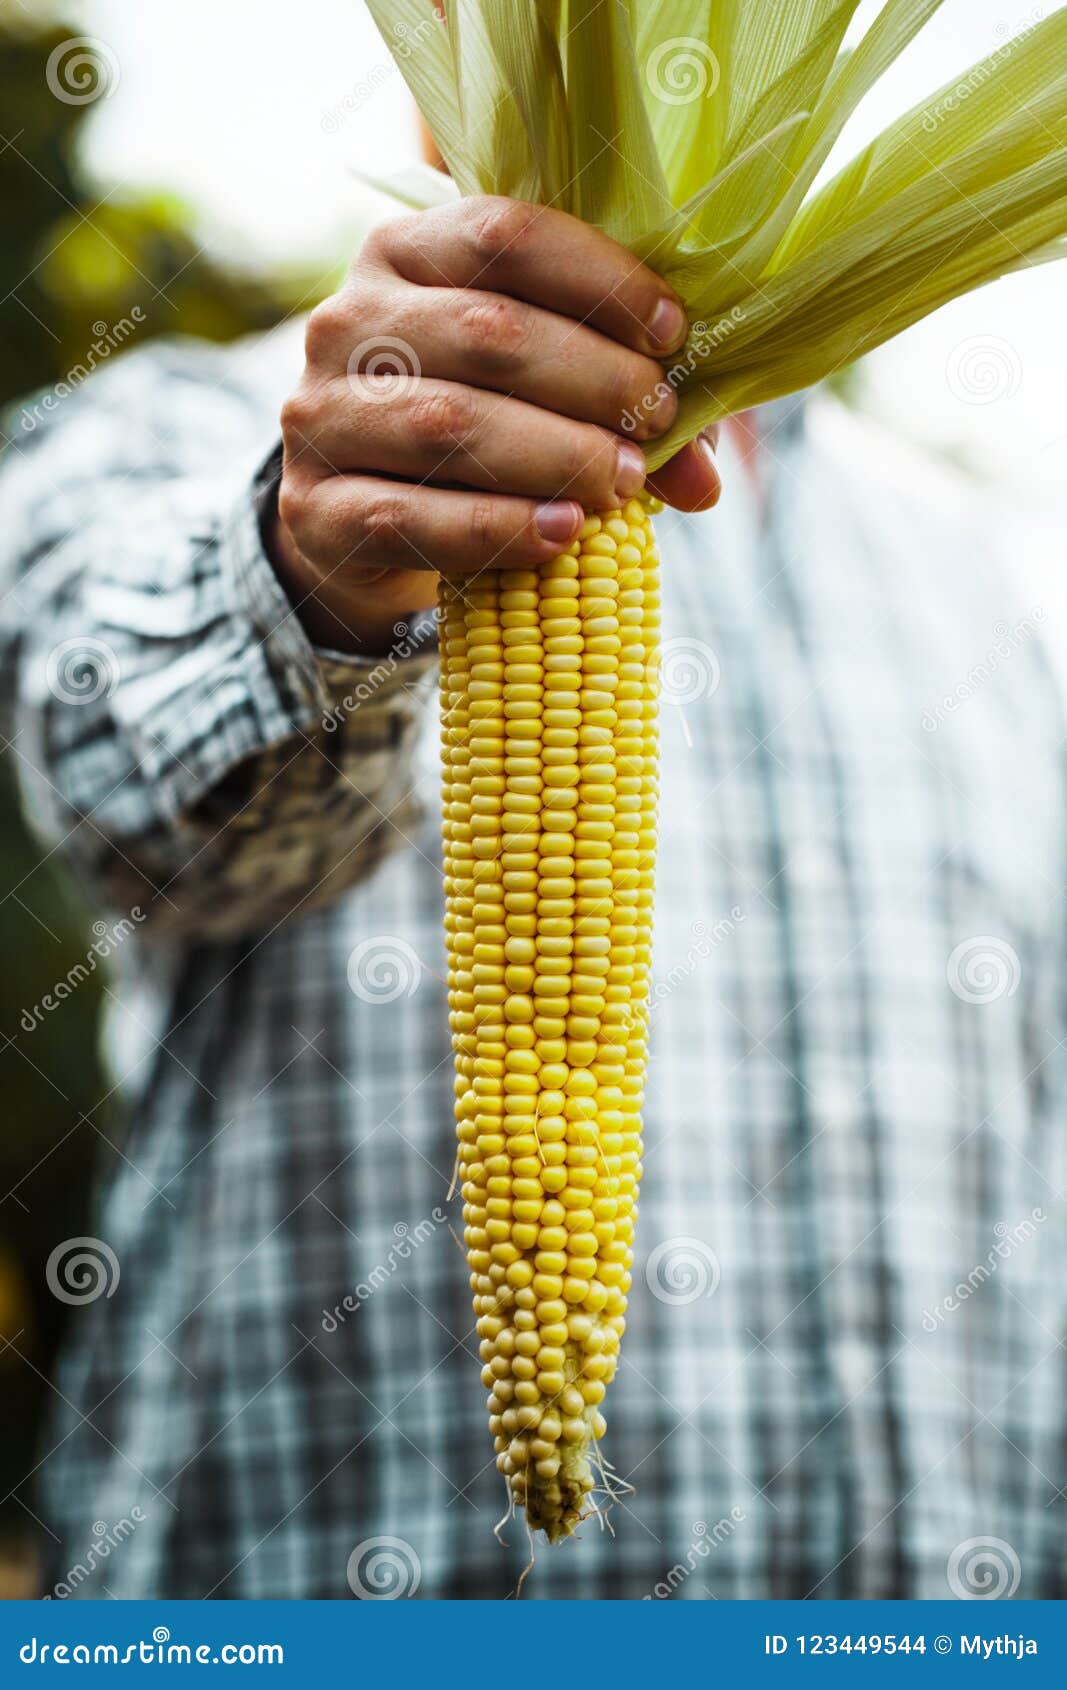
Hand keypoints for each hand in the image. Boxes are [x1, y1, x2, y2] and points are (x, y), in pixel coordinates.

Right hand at [271, 196, 720, 652]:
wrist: (360, 527)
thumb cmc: (471, 434)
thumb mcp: (538, 391)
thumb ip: (620, 406)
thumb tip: (705, 476)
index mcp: (403, 254)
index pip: (504, 233)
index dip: (600, 279)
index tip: (672, 335)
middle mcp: (347, 323)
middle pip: (486, 331)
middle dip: (594, 378)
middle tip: (660, 420)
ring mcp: (319, 417)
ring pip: (450, 424)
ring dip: (558, 455)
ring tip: (626, 482)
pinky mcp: (314, 510)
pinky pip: (411, 517)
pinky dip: (499, 528)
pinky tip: (562, 533)